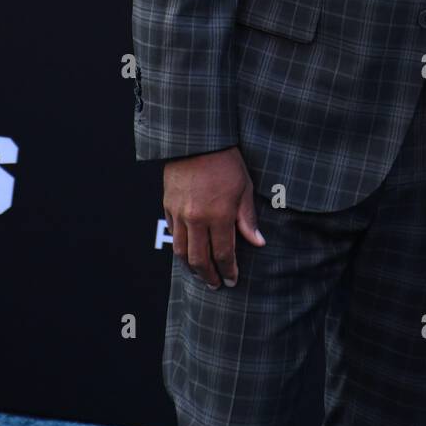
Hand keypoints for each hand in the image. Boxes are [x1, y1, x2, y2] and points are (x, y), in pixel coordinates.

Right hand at [163, 146, 265, 288]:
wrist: (198, 141)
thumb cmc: (226, 162)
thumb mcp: (244, 189)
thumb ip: (248, 219)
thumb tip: (258, 242)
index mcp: (218, 216)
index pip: (223, 254)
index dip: (229, 270)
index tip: (233, 280)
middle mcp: (196, 219)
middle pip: (199, 259)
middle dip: (209, 276)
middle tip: (216, 284)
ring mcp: (179, 214)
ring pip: (181, 251)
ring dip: (192, 266)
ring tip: (201, 273)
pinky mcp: (168, 206)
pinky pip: (173, 233)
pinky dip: (181, 245)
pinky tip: (188, 250)